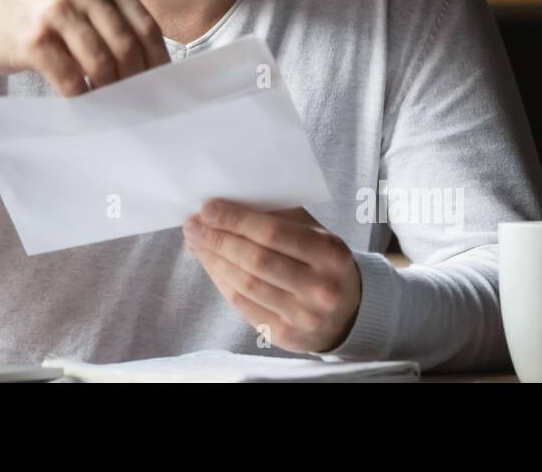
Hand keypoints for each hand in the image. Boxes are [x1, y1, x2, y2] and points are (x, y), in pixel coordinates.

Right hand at [0, 0, 170, 95]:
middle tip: (136, 105)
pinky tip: (83, 105)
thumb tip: (150, 71)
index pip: (147, 27)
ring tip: (111, 107)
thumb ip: (113, 24)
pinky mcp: (33, 39)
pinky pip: (69, 78)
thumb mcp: (79, 5)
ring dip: (109, 92)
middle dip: (135, 82)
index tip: (160, 87)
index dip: (157, 63)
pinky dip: (81, 97)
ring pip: (102, 64)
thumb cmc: (38, 19)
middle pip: (127, 47)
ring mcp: (56, 12)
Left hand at [183, 199, 361, 354]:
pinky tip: (210, 264)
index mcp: (330, 253)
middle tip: (192, 225)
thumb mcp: (313, 232)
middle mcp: (321, 288)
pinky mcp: (286, 336)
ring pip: (245, 284)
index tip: (207, 209)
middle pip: (255, 260)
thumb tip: (226, 205)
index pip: (273, 233)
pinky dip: (221, 281)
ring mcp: (304, 316)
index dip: (236, 220)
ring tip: (196, 243)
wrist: (349, 312)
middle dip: (217, 240)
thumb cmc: (321, 261)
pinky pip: (243, 305)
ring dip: (213, 260)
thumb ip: (277, 215)